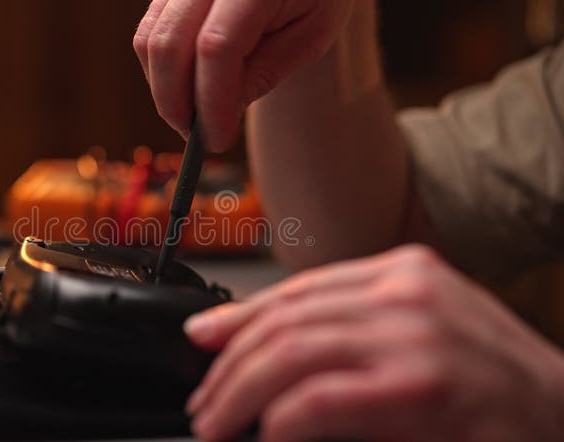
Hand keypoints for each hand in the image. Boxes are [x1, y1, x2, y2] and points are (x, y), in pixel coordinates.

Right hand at [133, 0, 361, 150]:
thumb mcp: (311, 35)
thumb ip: (265, 72)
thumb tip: (217, 115)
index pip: (215, 47)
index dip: (211, 101)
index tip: (217, 139)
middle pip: (168, 45)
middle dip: (176, 104)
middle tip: (198, 138)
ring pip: (148, 40)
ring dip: (164, 89)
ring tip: (195, 115)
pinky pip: (149, 31)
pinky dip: (162, 69)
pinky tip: (188, 88)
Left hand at [183, 245, 563, 441]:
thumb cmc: (495, 383)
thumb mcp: (424, 330)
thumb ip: (358, 327)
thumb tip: (280, 346)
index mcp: (404, 272)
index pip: (298, 289)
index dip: (240, 315)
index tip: (203, 338)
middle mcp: (405, 292)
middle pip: (286, 319)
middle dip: (230, 363)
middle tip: (204, 400)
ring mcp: (416, 335)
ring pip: (291, 352)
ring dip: (239, 392)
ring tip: (215, 421)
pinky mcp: (422, 387)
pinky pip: (322, 399)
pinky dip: (282, 420)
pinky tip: (267, 435)